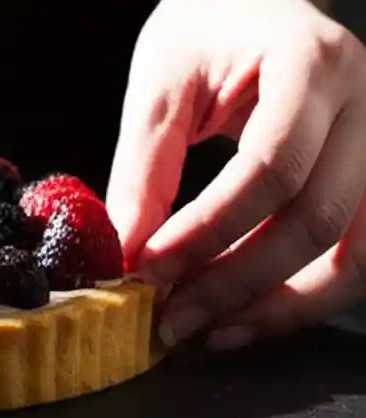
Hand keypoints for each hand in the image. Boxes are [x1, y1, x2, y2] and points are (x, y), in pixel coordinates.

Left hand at [107, 0, 365, 349]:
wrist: (254, 2)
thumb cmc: (207, 31)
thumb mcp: (162, 82)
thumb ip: (145, 167)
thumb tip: (125, 254)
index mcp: (312, 62)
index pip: (270, 167)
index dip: (206, 231)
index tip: (145, 272)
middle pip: (315, 218)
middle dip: (234, 281)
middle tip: (167, 319)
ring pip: (351, 253)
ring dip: (275, 307)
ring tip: (203, 334)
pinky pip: (354, 259)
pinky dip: (298, 300)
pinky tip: (239, 322)